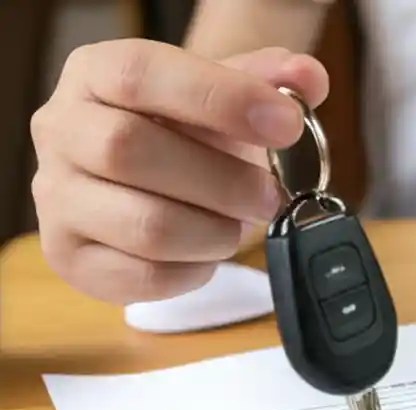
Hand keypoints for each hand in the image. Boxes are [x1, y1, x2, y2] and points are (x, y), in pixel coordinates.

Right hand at [31, 40, 329, 303]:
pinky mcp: (70, 258)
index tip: (286, 125)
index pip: (141, 74)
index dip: (221, 99)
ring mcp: (57, 198)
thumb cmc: (188, 128)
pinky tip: (208, 250)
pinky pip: (143, 278)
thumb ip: (270, 78)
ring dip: (215, 232)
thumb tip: (308, 77)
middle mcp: (60, 131)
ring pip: (144, 226)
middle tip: (272, 196)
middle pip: (128, 151)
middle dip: (224, 181)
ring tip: (238, 224)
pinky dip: (195, 270)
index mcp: (95, 74)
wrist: (150, 172)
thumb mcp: (227, 92)